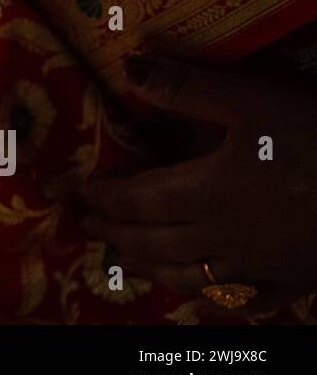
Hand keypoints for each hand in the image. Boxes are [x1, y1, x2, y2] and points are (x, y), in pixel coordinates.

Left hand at [80, 55, 316, 315]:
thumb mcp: (252, 99)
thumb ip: (186, 86)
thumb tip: (128, 68)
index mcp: (206, 193)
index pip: (139, 200)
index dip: (106, 198)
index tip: (80, 195)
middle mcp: (224, 237)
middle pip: (156, 241)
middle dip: (118, 233)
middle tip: (89, 227)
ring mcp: (261, 265)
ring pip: (191, 276)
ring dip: (153, 269)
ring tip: (128, 263)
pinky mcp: (296, 280)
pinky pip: (246, 301)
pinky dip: (217, 304)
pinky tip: (204, 306)